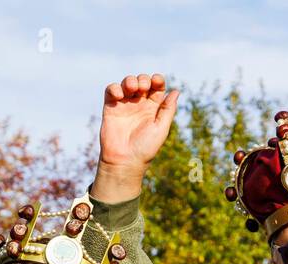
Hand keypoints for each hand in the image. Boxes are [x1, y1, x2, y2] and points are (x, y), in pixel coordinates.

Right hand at [91, 73, 179, 201]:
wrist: (124, 161)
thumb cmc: (145, 148)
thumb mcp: (161, 128)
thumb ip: (167, 110)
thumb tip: (176, 91)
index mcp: (153, 108)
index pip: (157, 87)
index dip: (157, 80)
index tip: (156, 81)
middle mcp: (139, 105)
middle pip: (142, 82)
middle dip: (143, 79)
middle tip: (142, 88)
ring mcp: (124, 105)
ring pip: (127, 83)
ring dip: (130, 80)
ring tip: (132, 89)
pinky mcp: (110, 107)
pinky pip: (111, 90)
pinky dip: (114, 88)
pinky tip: (119, 95)